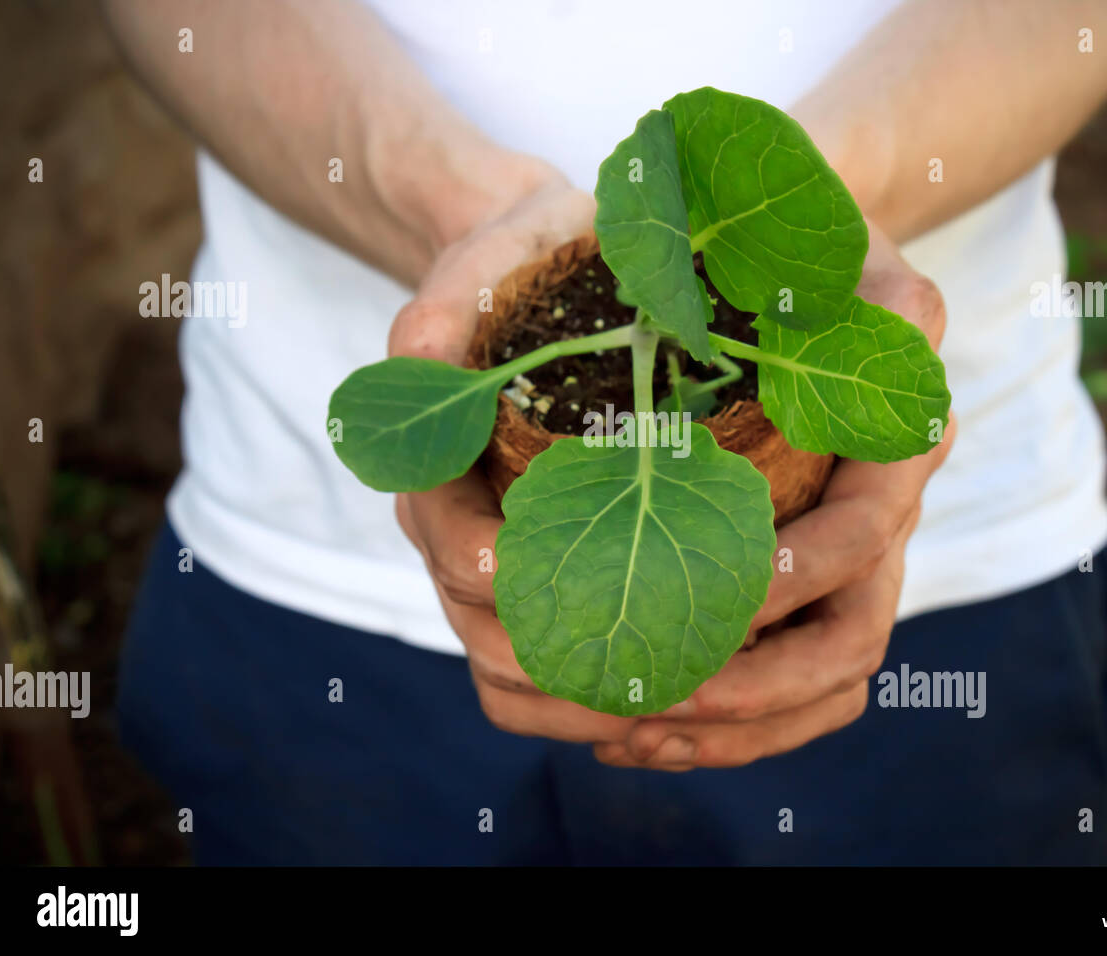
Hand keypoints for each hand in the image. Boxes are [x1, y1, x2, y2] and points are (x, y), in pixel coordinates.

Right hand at [391, 174, 638, 744]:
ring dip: (588, 700)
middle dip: (569, 663)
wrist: (543, 268)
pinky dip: (592, 701)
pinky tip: (672, 690)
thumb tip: (421, 348)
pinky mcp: (545, 578)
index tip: (586, 581)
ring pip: (514, 675)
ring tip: (684, 694)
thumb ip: (451, 296)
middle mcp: (462, 529)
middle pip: (489, 637)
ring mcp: (501, 562)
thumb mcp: (498, 252)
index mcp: (440, 466)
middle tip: (675, 666)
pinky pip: (546, 675)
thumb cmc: (529, 259)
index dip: (509, 579)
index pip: (456, 551)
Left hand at [593, 220, 955, 769]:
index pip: (863, 531)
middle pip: (849, 640)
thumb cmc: (799, 242)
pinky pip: (782, 676)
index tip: (705, 597)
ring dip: (735, 726)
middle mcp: (879, 509)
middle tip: (653, 698)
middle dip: (758, 684)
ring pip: (818, 682)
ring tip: (628, 734)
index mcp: (896, 435)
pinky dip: (721, 718)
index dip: (794, 575)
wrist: (794, 264)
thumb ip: (872, 278)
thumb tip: (911, 318)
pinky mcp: (802, 582)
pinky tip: (637, 725)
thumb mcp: (831, 238)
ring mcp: (844, 557)